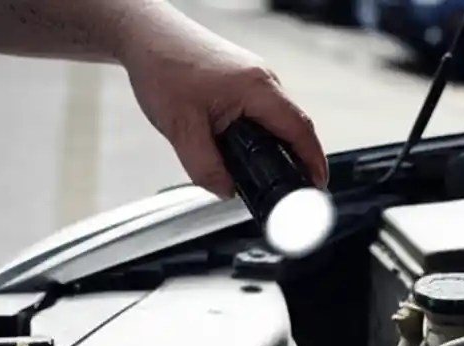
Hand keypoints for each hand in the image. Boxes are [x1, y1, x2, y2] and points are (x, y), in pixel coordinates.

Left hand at [118, 4, 327, 197]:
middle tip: (293, 189)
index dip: (314, 162)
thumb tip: (226, 191)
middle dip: (297, 159)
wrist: (146, 36)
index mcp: (257, 88)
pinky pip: (263, 111)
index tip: (317, 185)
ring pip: (277, 119)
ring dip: (275, 145)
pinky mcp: (243, 79)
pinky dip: (261, 133)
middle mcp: (263, 79)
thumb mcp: (180, 128)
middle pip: (294, 126)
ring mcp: (255, 77)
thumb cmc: (162, 66)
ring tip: (268, 174)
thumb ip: (204, 166)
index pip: (300, 130)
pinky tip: (246, 148)